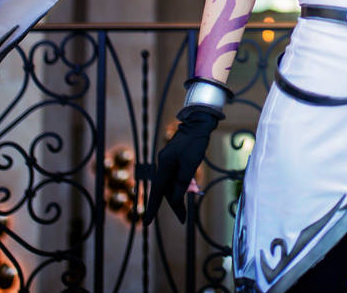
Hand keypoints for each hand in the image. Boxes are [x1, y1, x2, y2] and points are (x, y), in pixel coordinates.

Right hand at [143, 105, 220, 223]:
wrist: (199, 123)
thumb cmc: (195, 142)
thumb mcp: (191, 164)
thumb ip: (182, 182)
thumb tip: (177, 199)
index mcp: (164, 165)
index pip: (157, 191)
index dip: (153, 207)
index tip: (147, 222)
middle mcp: (163, 164)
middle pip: (166, 189)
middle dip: (175, 203)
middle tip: (183, 218)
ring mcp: (169, 162)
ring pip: (172, 183)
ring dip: (181, 193)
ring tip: (192, 198)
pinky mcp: (175, 160)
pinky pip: (177, 177)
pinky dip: (183, 184)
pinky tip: (192, 186)